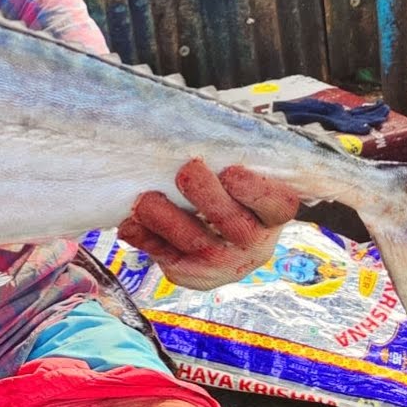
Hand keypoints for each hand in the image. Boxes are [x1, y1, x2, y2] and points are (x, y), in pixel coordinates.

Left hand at [117, 159, 299, 289]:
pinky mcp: (193, 274)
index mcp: (272, 214)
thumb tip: (189, 131)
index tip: (231, 171)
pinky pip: (170, 260)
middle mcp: (254, 243)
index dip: (256, 191)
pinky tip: (130, 225)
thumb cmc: (226, 189)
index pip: (277, 204)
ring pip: (199, 246)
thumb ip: (223, 157)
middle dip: (208, 198)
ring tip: (144, 200)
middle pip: (235, 225)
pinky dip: (147, 241)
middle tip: (187, 170)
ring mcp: (225, 264)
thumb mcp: (235, 170)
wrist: (220, 233)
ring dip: (168, 221)